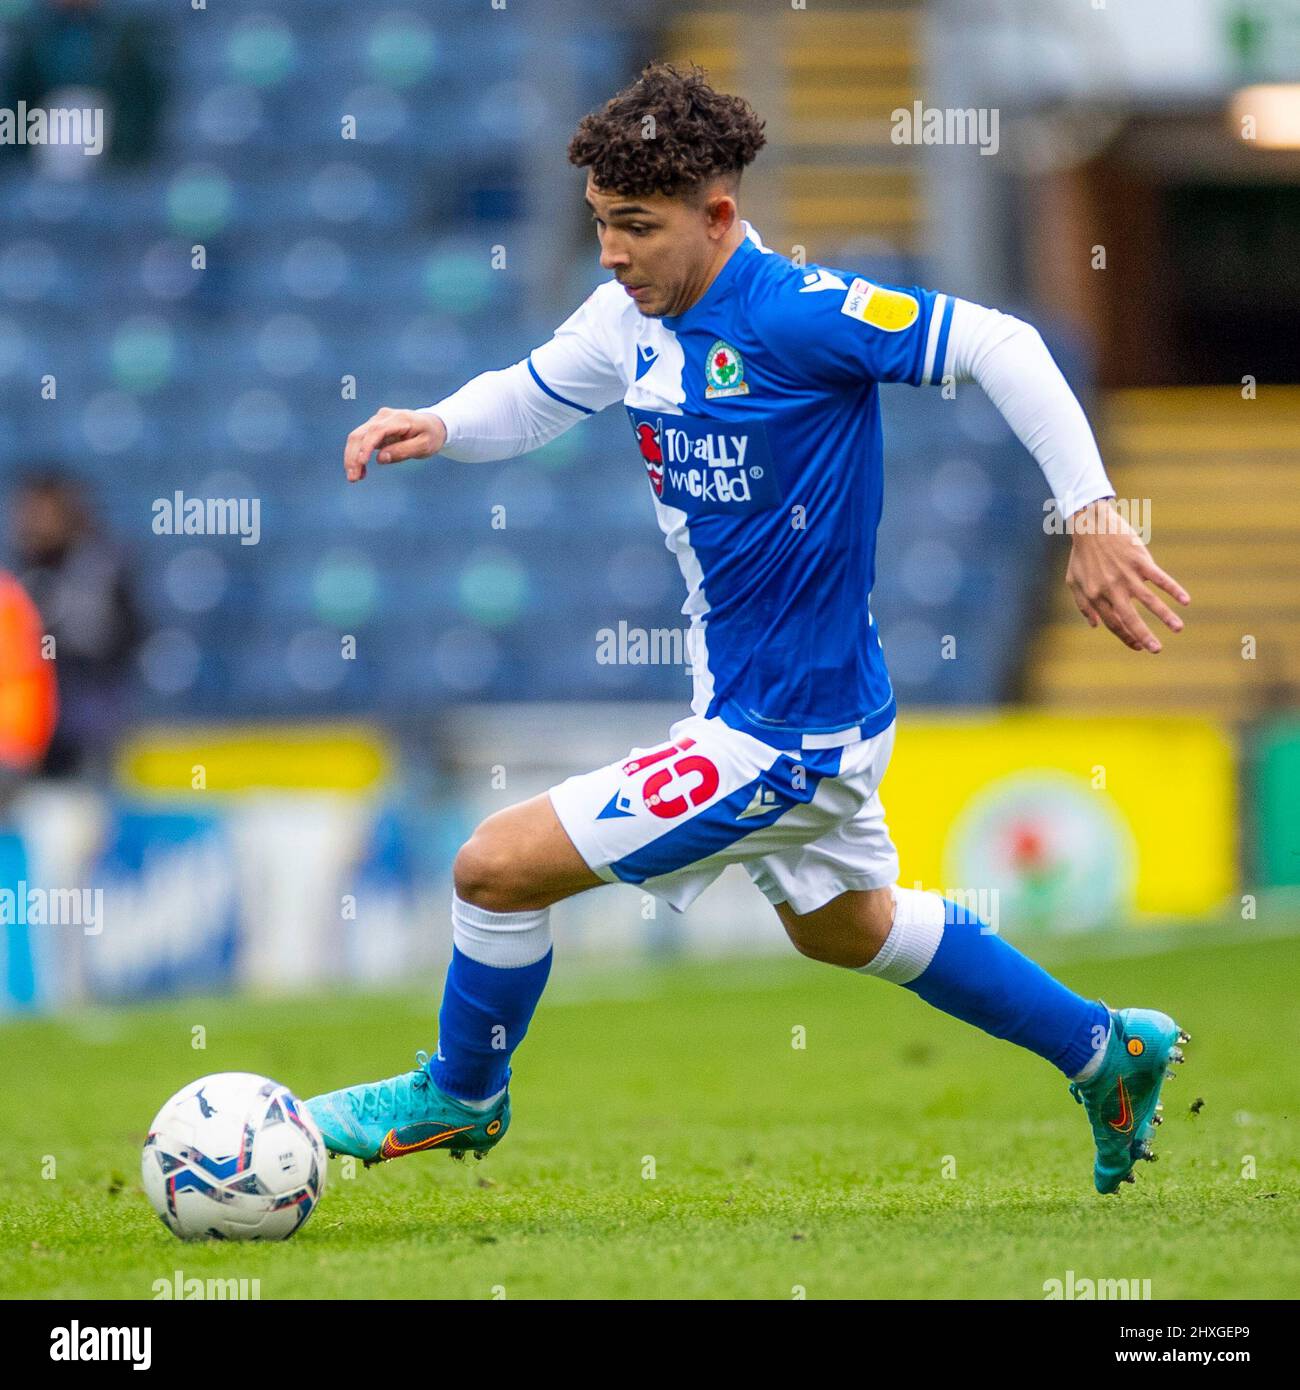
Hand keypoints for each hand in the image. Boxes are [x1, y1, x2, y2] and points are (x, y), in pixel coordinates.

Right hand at [344, 407, 446, 481]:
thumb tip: (380, 458)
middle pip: (360, 434)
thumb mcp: (424, 446)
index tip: (361, 462)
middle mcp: (384, 416)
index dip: (366, 446)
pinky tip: (361, 472)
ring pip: (357, 438)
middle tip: (353, 478)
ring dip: (352, 458)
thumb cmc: (430, 436)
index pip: (376, 431)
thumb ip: (403, 451)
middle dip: (353, 456)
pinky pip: (361, 441)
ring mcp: (377, 420)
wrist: (432, 424)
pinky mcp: (373, 427)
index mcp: (399, 419)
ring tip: (354, 478)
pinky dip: (357, 456)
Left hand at [1064, 499, 1189, 652]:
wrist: (1090, 525)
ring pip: (1148, 600)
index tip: (1138, 647)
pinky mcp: (1139, 560)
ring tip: (1178, 629)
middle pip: (1129, 617)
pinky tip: (1185, 601)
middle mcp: (1111, 588)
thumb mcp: (1073, 581)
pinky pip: (1160, 578)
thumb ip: (1083, 605)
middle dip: (1143, 636)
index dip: (1125, 636)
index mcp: (1095, 595)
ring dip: (1165, 615)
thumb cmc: (1082, 555)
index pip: (1113, 622)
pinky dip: (1173, 589)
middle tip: (1156, 650)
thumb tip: (1095, 626)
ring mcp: (1126, 574)